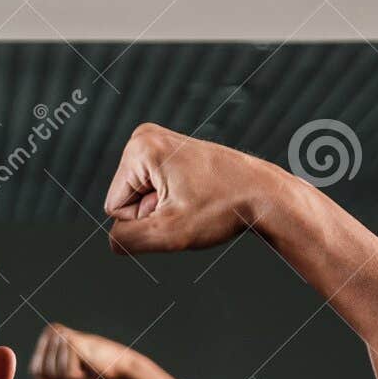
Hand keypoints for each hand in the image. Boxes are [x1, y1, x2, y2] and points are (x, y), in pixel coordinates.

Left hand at [30, 324, 131, 378]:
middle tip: (79, 370)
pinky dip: (78, 378)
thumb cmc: (91, 376)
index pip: (34, 372)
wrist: (119, 369)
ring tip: (84, 367)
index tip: (70, 373)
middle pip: (39, 373)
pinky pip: (65, 375)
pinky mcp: (71, 343)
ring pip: (51, 374)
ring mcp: (62, 336)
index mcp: (48, 338)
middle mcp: (53, 332)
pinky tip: (89, 366)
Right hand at [103, 123, 283, 253]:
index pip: (114, 208)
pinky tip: (197, 195)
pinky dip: (174, 201)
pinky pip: (155, 191)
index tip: (177, 208)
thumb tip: (113, 241)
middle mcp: (146, 137)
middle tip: (189, 205)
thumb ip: (127, 241)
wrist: (264, 194)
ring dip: (166, 210)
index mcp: (140, 147)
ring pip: (141, 199)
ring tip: (195, 200)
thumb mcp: (169, 234)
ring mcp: (159, 143)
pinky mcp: (171, 152)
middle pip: (126, 200)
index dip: (145, 220)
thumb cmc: (223, 208)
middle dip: (155, 213)